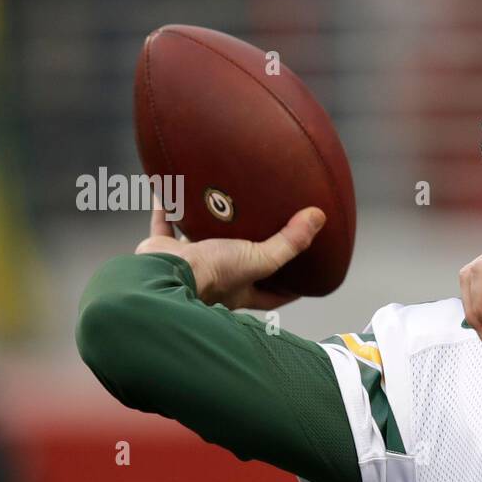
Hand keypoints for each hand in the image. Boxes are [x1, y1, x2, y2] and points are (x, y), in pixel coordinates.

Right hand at [135, 197, 324, 309]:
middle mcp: (215, 280)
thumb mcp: (259, 259)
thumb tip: (318, 218)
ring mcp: (189, 264)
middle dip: (249, 253)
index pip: (271, 294)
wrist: (163, 273)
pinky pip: (165, 224)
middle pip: (237, 266)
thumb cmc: (213, 275)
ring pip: (200, 242)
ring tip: (221, 206)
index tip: (305, 278)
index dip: (290, 288)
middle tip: (264, 233)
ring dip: (208, 226)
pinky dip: (167, 207)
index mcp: (240, 289)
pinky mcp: (163, 251)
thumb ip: (289, 242)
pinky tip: (170, 187)